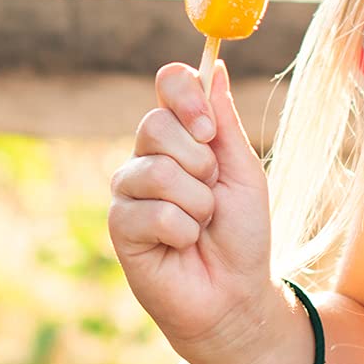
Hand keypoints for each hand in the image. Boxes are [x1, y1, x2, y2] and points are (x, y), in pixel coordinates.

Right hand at [109, 59, 275, 363]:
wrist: (235, 296)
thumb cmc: (243, 235)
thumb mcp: (243, 172)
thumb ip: (225, 123)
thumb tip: (214, 67)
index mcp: (180, 136)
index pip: (168, 84)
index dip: (184, 95)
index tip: (207, 128)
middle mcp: (148, 156)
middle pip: (156, 124)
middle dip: (200, 163)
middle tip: (212, 192)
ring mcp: (129, 190)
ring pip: (157, 172)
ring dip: (197, 204)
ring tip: (201, 226)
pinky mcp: (120, 226)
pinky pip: (152, 212)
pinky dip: (182, 231)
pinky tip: (182, 246)